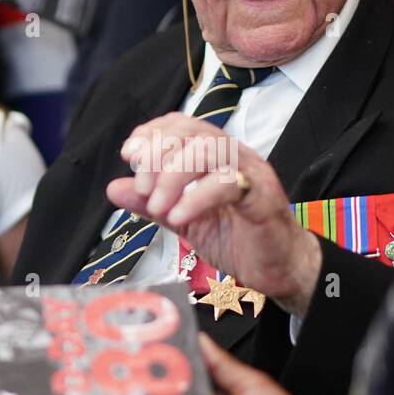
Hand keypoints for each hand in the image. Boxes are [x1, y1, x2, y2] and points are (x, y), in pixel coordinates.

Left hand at [106, 113, 322, 315]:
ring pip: (209, 151)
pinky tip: (179, 215)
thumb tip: (114, 188)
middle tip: (143, 189)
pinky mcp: (263, 197)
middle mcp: (234, 156)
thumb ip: (151, 204)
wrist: (279, 270)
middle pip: (193, 133)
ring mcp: (251, 173)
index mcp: (215, 156)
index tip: (130, 156)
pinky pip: (229, 184)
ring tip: (158, 207)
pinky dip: (197, 197)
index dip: (151, 134)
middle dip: (158, 155)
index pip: (181, 124)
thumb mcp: (183, 220)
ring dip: (173, 176)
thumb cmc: (237, 239)